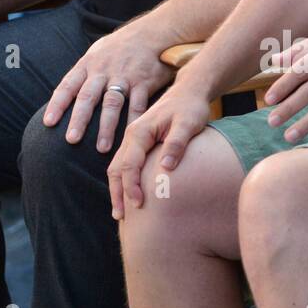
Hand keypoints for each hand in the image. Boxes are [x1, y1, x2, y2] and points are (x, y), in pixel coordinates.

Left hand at [43, 17, 175, 151]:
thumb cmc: (122, 45)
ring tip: (102, 148)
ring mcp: (124, 76)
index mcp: (88, 64)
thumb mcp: (97, 52)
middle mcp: (103, 70)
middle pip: (88, 97)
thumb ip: (84, 73)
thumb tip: (68, 94)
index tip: (48, 123)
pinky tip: (132, 136)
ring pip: (112, 104)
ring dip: (106, 127)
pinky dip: (134, 121)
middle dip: (79, 120)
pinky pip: (138, 104)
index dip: (58, 104)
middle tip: (71, 140)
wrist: (153, 32)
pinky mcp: (144, 82)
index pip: (68, 85)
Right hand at [107, 79, 211, 218]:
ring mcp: (134, 139)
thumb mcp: (188, 124)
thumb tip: (166, 168)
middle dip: (117, 193)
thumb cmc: (191, 107)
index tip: (138, 204)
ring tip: (122, 213)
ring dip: (118, 189)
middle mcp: (132, 135)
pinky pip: (127, 164)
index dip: (131, 186)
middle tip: (121, 217)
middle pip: (117, 168)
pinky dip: (125, 181)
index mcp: (140, 131)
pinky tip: (129, 195)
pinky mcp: (140, 143)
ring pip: (118, 167)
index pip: (129, 164)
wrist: (190, 91)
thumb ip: (177, 144)